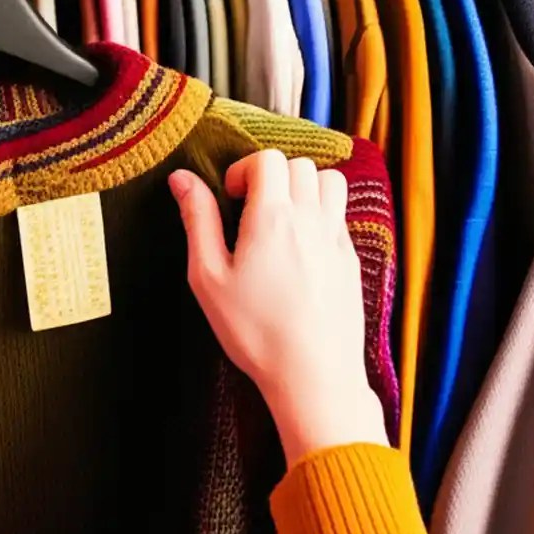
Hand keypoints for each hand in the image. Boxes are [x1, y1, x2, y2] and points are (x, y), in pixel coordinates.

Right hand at [168, 150, 386, 464]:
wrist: (314, 374)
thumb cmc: (255, 331)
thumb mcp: (209, 277)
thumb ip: (197, 221)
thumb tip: (183, 179)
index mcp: (273, 218)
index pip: (268, 158)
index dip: (244, 170)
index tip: (231, 199)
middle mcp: (311, 219)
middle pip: (299, 165)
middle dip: (272, 176)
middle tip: (251, 209)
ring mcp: (336, 238)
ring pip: (329, 182)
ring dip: (303, 187)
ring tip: (281, 219)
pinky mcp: (351, 259)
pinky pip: (340, 214)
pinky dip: (321, 213)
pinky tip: (300, 247)